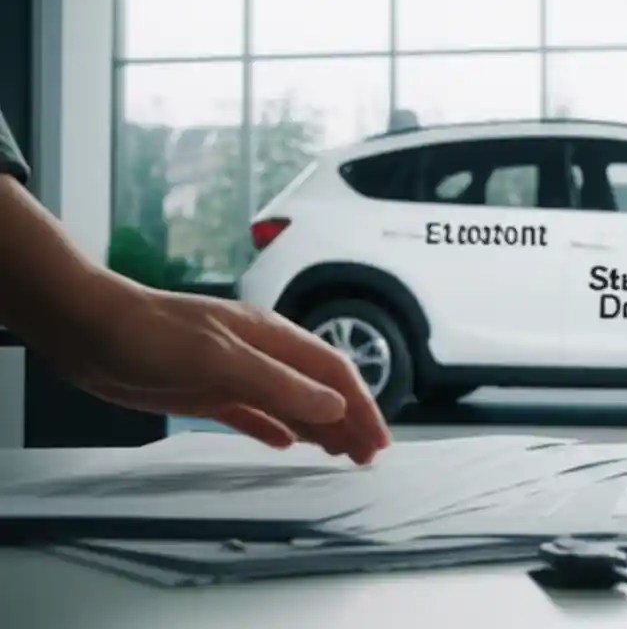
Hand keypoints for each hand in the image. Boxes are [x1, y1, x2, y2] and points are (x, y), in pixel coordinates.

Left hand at [56, 279, 391, 464]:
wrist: (86, 328)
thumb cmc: (149, 334)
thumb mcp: (221, 360)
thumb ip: (280, 385)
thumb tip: (335, 406)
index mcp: (272, 338)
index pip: (334, 373)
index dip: (362, 407)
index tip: (379, 441)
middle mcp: (260, 354)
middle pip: (318, 390)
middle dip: (349, 421)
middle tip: (367, 458)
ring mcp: (233, 372)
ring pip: (291, 404)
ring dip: (319, 428)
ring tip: (341, 456)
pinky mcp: (206, 391)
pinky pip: (253, 413)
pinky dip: (275, 429)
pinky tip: (285, 445)